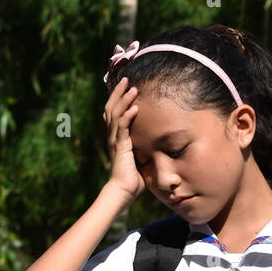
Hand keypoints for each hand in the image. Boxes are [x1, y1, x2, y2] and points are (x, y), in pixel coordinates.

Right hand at [104, 77, 145, 203]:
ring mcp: (115, 140)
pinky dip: (128, 116)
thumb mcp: (142, 160)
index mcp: (117, 138)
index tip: (126, 87)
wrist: (124, 192)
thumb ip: (147, 150)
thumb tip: (160, 146)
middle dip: (119, 92)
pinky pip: (122, 127)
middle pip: (111, 108)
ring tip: (132, 87)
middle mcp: (113, 137)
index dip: (118, 99)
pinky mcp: (120, 146)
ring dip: (124, 99)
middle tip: (126, 79)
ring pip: (116, 113)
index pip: (114, 113)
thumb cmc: (134, 180)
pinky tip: (135, 107)